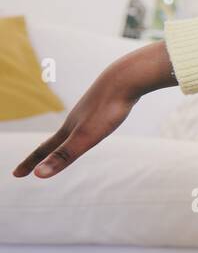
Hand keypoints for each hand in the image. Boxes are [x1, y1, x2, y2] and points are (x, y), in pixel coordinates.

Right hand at [11, 41, 176, 178]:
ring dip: (66, 138)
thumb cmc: (106, 109)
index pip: (44, 150)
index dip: (30, 163)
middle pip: (56, 139)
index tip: (15, 174)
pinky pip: (95, 117)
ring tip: (63, 144)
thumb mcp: (85, 137)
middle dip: (45, 154)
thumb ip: (63, 155)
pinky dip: (90, 125)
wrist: (126, 78)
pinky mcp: (107, 104)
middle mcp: (76, 119)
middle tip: (35, 164)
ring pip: (75, 127)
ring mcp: (90, 110)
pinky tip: (97, 122)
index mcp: (69, 129)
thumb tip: (38, 175)